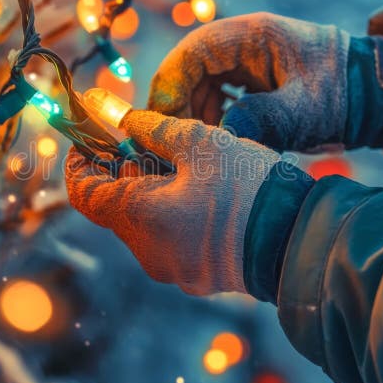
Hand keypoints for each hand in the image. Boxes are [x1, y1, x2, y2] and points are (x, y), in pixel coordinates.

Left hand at [65, 110, 281, 295]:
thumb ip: (147, 125)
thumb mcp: (199, 142)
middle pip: (114, 206)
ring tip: (185, 162)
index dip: (81, 162)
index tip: (92, 137)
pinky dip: (172, 213)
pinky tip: (204, 192)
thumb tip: (104, 105)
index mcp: (139, 218)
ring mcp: (172, 269)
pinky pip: (169, 240)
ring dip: (150, 190)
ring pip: (143, 223)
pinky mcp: (197, 276)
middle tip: (149, 140)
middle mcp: (146, 251)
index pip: (83, 192)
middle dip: (124, 171)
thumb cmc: (248, 186)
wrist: (301, 241)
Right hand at [147, 12, 349, 150]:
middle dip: (177, 103)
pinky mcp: (251, 78)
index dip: (170, 84)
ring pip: (199, 83)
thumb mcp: (305, 111)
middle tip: (172, 141)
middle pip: (190, 67)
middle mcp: (243, 42)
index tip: (161, 119)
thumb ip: (262, 119)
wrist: (374, 93)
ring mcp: (246, 60)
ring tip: (198, 145)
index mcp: (254, 35)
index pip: (194, 51)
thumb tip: (217, 135)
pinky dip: (210, 116)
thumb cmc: (345, 95)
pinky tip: (217, 139)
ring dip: (192, 112)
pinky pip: (216, 94)